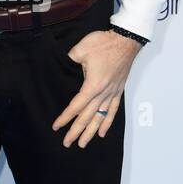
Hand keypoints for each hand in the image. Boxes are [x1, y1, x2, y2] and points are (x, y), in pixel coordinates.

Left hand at [51, 29, 141, 147]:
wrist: (126, 40)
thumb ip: (70, 59)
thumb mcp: (81, 49)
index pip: (76, 106)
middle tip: (67, 143)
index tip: (57, 126)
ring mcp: (112, 93)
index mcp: (92, 85)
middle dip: (76, 131)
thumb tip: (64, 64)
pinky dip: (107, 122)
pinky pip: (112, 110)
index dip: (65, 117)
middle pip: (87, 117)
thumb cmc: (104, 43)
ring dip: (91, 132)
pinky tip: (102, 132)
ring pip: (100, 117)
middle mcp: (103, 93)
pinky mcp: (118, 91)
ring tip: (83, 144)